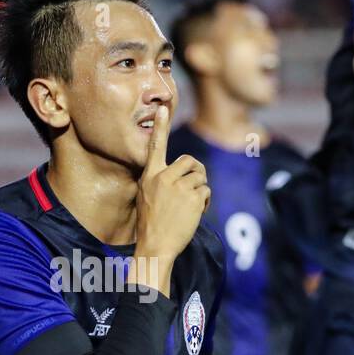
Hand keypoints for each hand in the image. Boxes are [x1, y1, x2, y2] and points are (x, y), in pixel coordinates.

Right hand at [135, 104, 208, 262]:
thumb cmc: (151, 226)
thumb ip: (160, 182)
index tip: (163, 108)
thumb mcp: (147, 198)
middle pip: (189, 161)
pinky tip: (195, 213)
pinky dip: (205, 201)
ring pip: (200, 177)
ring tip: (191, 206)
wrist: (155, 247)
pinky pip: (206, 190)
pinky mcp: (193, 197)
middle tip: (194, 185)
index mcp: (150, 176)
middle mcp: (164, 177)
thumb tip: (180, 174)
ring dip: (200, 190)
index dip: (160, 126)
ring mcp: (179, 187)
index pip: (156, 146)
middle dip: (196, 171)